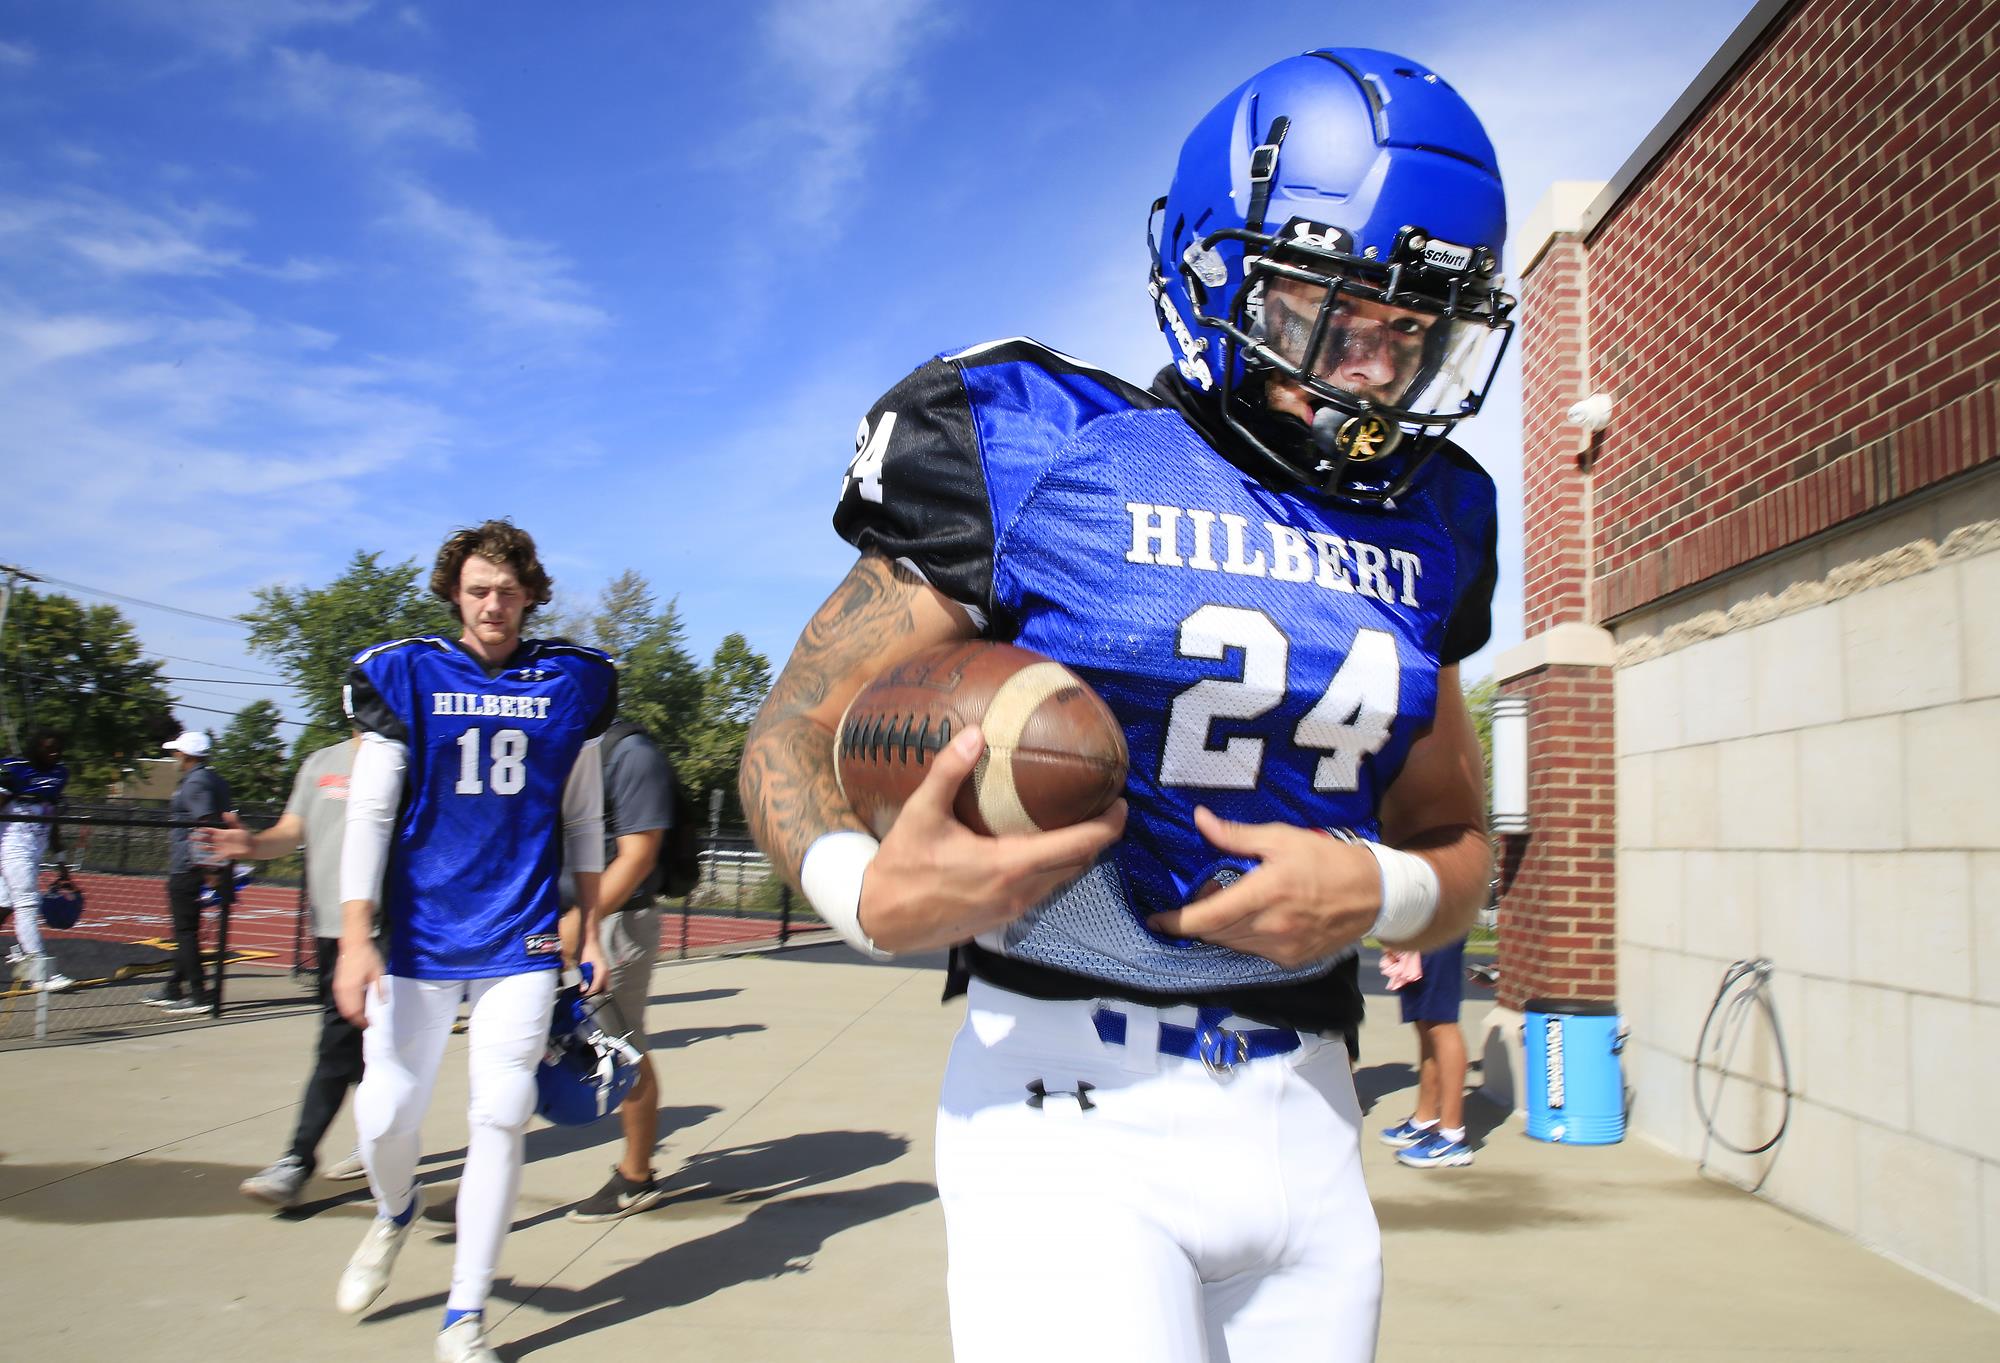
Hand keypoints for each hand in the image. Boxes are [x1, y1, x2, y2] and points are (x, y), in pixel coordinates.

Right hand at [192, 812, 255, 862]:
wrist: (253, 846)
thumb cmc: (246, 836)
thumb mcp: (239, 826)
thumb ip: (233, 820)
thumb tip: (226, 813)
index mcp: (222, 833)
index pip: (210, 831)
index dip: (204, 830)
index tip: (197, 829)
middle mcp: (220, 841)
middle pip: (207, 839)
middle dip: (199, 838)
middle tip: (191, 836)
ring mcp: (222, 848)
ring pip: (209, 848)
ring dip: (203, 847)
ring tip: (195, 847)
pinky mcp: (225, 855)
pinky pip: (216, 857)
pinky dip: (211, 858)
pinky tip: (205, 859)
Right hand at [333, 937, 384, 1026]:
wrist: (353, 944)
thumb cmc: (367, 957)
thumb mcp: (378, 973)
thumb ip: (380, 989)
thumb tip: (383, 1003)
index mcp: (353, 988)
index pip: (357, 1011)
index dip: (363, 1020)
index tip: (371, 1024)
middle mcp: (343, 990)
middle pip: (348, 1012)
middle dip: (357, 1020)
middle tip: (367, 1023)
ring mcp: (338, 988)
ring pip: (343, 1008)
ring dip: (351, 1015)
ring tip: (361, 1018)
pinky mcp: (336, 985)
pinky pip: (340, 1002)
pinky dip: (346, 1008)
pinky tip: (354, 1008)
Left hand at [578, 930, 608, 995]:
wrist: (594, 942)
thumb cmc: (589, 950)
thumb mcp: (584, 964)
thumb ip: (583, 977)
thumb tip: (583, 988)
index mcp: (602, 971)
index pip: (597, 987)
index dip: (590, 993)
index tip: (584, 996)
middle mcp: (606, 972)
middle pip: (603, 988)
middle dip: (595, 992)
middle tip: (586, 994)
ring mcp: (607, 971)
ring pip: (604, 985)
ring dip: (597, 988)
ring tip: (588, 988)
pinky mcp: (605, 970)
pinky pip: (603, 980)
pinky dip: (598, 983)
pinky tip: (591, 982)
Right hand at [857, 725, 1125, 955]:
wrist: (883, 919)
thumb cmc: (902, 866)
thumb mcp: (920, 814)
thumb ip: (948, 772)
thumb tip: (974, 733)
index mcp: (1009, 865)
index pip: (1079, 846)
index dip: (1108, 826)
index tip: (1121, 802)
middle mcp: (1020, 891)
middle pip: (1080, 863)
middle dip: (1101, 836)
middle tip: (1107, 804)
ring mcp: (1014, 908)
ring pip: (1064, 879)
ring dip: (1079, 853)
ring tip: (1083, 820)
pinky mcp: (1005, 917)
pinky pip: (1045, 890)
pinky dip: (1057, 867)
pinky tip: (1047, 846)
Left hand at [1144, 808, 1378, 969]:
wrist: (1373, 895)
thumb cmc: (1326, 859)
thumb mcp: (1282, 838)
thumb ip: (1236, 835)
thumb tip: (1200, 820)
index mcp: (1265, 894)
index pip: (1208, 918)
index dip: (1176, 922)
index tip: (1155, 919)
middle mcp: (1271, 927)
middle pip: (1215, 933)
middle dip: (1199, 918)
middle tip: (1205, 893)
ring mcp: (1282, 948)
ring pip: (1232, 944)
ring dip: (1220, 928)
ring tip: (1231, 902)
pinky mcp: (1292, 960)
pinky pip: (1253, 952)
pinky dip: (1243, 937)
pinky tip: (1254, 917)